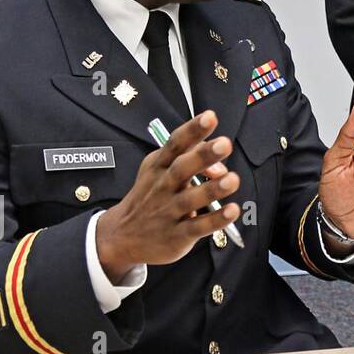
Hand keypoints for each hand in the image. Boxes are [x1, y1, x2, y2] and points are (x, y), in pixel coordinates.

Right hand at [96, 111, 240, 283]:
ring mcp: (169, 212)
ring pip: (191, 199)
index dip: (192, 130)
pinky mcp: (177, 235)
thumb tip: (219, 161)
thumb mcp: (158, 170)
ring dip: (212, 189)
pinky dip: (216, 220)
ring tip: (232, 179)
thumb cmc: (150, 196)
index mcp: (159, 167)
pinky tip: (232, 211)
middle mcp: (163, 187)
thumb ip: (189, 158)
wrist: (121, 237)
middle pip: (182, 168)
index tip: (210, 117)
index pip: (175, 144)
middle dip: (203, 156)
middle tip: (224, 144)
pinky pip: (199, 227)